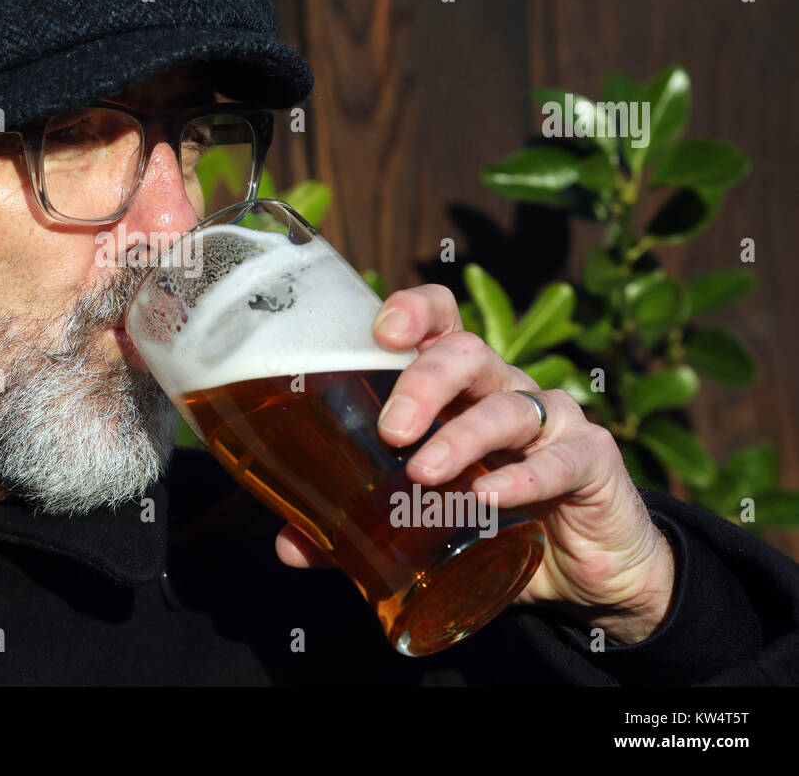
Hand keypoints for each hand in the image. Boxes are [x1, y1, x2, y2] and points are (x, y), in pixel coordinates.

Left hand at [275, 284, 676, 644]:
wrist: (585, 571)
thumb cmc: (491, 521)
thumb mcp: (421, 521)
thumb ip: (355, 528)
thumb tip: (289, 546)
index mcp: (460, 388)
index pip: (440, 323)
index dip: (415, 311)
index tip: (382, 333)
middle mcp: (504, 389)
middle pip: (467, 353)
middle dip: (424, 382)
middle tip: (392, 430)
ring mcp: (552, 422)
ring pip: (509, 404)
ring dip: (463, 435)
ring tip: (425, 472)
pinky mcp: (592, 462)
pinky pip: (561, 459)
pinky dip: (524, 477)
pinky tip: (491, 497)